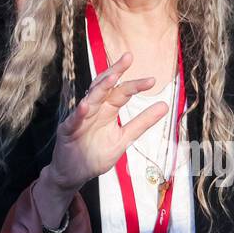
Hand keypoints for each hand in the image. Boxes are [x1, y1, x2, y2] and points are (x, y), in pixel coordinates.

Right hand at [46, 51, 167, 192]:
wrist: (74, 174)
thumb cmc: (96, 154)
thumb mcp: (124, 139)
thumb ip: (142, 123)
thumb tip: (164, 105)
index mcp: (108, 110)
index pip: (122, 92)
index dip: (135, 85)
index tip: (152, 80)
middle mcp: (94, 109)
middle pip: (105, 86)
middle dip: (115, 71)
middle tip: (128, 58)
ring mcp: (80, 118)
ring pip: (90, 99)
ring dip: (100, 88)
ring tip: (112, 77)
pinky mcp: (68, 131)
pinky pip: (74, 120)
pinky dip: (79, 113)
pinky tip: (86, 106)